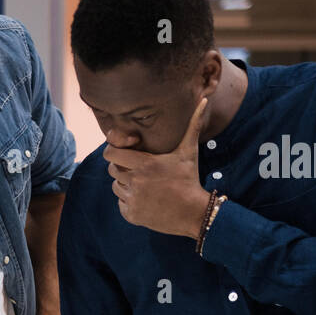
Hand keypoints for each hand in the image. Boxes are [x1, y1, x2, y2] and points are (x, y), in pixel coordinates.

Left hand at [104, 96, 209, 237]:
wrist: (193, 212)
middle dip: (122, 168)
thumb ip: (192, 125)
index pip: (111, 153)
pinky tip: (146, 199)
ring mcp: (133, 199)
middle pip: (112, 169)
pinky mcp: (131, 215)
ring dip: (125, 184)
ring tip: (144, 184)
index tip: (124, 153)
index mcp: (145, 164)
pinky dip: (129, 201)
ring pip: (115, 187)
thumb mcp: (189, 151)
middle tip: (138, 169)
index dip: (115, 152)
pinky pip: (120, 203)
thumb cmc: (189, 178)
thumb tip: (204, 99)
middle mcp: (136, 181)